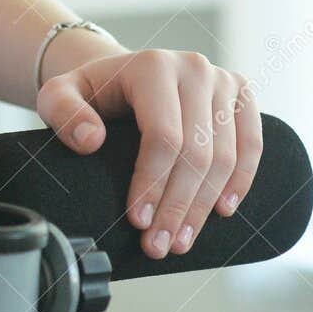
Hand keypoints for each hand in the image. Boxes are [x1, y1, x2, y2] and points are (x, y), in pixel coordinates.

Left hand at [35, 38, 262, 259]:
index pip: (163, 136)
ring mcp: (222, 79)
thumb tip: (90, 140)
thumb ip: (62, 111)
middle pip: (197, 151)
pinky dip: (240, 181)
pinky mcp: (242, 94)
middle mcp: (193, 68)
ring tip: (181, 240)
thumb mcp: (60, 95)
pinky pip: (252, 144)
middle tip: (159, 245)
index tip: (138, 221)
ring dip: (205, 206)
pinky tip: (222, 211)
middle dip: (177, 206)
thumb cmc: (94, 92)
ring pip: (225, 156)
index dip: (153, 184)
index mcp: (152, 66)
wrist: (124, 76)